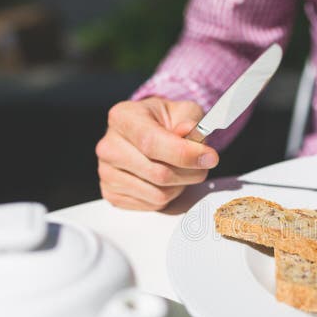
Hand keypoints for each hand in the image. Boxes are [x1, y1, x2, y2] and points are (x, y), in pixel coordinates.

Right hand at [96, 97, 217, 209]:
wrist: (146, 133)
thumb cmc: (165, 122)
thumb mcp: (182, 111)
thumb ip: (190, 119)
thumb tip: (189, 132)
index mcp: (122, 118)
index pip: (151, 142)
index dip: (184, 154)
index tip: (210, 157)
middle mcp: (108, 146)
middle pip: (158, 173)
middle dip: (190, 172)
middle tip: (202, 163)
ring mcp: (106, 172)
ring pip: (158, 194)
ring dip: (180, 185)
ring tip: (181, 169)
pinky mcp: (111, 193)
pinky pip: (151, 205)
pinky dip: (168, 196)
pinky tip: (166, 181)